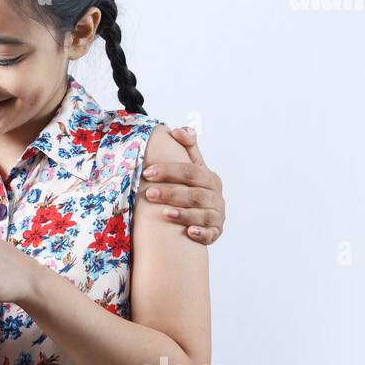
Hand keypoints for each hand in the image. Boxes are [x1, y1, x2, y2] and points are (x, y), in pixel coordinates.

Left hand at [140, 126, 224, 245]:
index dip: (169, 171)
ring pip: (202, 214)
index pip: (190, 171)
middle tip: (149, 194)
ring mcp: (216, 215)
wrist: (208, 215)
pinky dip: (201, 233)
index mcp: (209, 178)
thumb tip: (179, 130)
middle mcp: (215, 196)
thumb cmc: (195, 188)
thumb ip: (188, 148)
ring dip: (184, 214)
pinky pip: (211, 234)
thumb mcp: (194, 167)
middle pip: (194, 193)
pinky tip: (189, 232)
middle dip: (171, 193)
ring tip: (165, 213)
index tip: (147, 172)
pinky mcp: (215, 232)